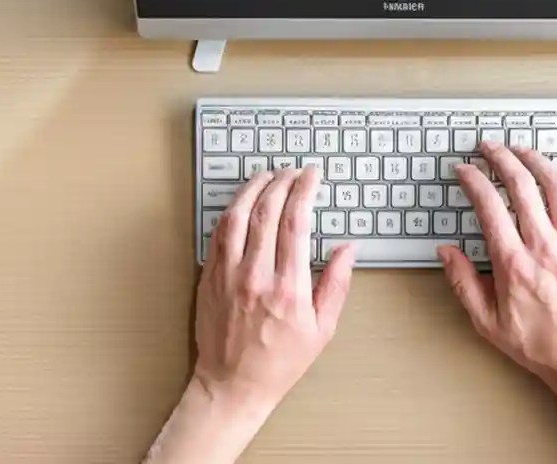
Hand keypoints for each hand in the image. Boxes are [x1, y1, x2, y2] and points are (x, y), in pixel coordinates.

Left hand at [193, 166, 355, 408]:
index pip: (296, 223)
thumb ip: (336, 284)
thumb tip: (347, 248)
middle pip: (267, 212)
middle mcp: (255, 277)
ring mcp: (227, 276)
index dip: (305, 191)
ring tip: (267, 175)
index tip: (312, 175)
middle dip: (282, 182)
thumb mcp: (322, 329)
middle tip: (293, 171)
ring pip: (237, 217)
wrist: (232, 386)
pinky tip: (243, 202)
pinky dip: (232, 211)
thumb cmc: (279, 362)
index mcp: (288, 289)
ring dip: (253, 189)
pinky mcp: (209, 278)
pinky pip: (218, 234)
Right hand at [438, 141, 556, 387]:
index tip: (463, 170)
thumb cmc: (538, 342)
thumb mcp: (486, 321)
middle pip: (520, 185)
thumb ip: (463, 282)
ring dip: (536, 160)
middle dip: (500, 158)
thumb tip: (446, 252)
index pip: (488, 206)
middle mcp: (543, 245)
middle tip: (488, 148)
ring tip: (522, 149)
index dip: (472, 180)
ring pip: (555, 186)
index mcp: (513, 262)